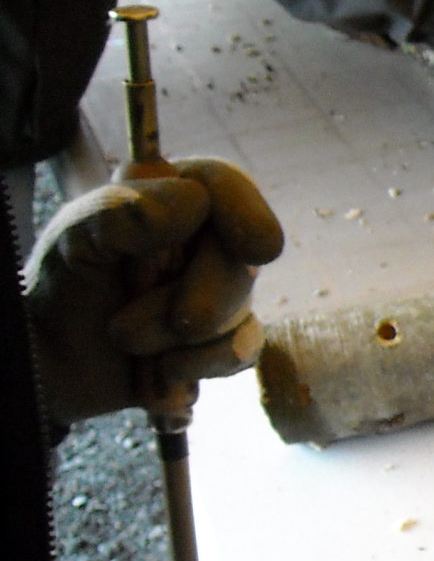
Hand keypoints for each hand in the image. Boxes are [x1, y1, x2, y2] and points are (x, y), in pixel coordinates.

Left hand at [25, 162, 284, 424]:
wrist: (49, 363)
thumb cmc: (60, 287)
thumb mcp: (74, 240)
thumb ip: (123, 213)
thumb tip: (195, 203)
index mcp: (167, 198)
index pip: (223, 186)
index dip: (246, 211)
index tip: (257, 247)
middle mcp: (200, 240)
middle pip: (240, 259)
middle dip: (205, 294)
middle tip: (175, 320)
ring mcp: (216, 290)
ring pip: (240, 311)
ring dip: (178, 337)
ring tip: (127, 343)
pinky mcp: (220, 339)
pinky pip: (241, 352)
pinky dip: (199, 367)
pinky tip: (160, 374)